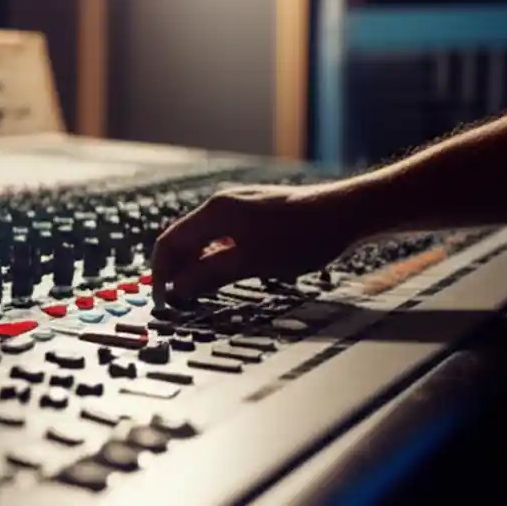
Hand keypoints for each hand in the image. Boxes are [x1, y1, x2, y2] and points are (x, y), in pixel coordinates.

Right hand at [150, 184, 358, 302]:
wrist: (346, 212)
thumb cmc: (303, 235)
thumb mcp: (252, 263)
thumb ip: (210, 276)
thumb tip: (178, 290)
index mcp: (215, 211)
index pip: (169, 242)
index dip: (160, 273)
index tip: (162, 300)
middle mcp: (220, 204)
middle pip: (183, 240)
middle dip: (177, 271)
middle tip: (180, 302)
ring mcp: (238, 207)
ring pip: (203, 240)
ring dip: (196, 266)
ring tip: (200, 293)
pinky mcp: (254, 213)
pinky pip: (221, 238)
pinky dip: (215, 258)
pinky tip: (225, 274)